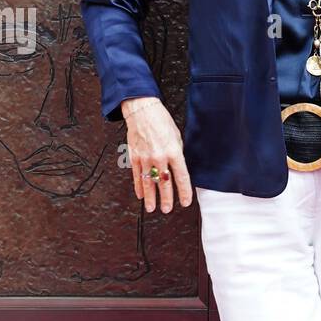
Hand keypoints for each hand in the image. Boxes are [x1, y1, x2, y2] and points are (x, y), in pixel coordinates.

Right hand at [121, 96, 192, 212]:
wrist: (142, 111)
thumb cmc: (161, 121)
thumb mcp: (177, 137)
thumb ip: (177, 154)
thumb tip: (177, 169)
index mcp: (174, 152)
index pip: (181, 177)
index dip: (184, 192)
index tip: (185, 202)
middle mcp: (160, 157)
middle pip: (164, 183)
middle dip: (166, 199)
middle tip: (167, 210)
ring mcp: (145, 158)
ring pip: (149, 183)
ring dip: (151, 197)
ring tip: (152, 208)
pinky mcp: (134, 157)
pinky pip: (137, 175)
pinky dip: (138, 186)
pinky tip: (141, 195)